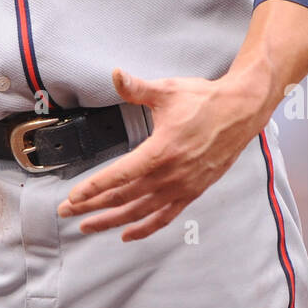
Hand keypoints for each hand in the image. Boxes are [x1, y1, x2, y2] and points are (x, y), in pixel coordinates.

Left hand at [57, 66, 271, 240]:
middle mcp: (171, 175)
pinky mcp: (193, 192)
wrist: (241, 112)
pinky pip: (165, 217)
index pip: (119, 176)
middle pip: (124, 197)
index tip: (72, 197)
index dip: (93, 188)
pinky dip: (145, 228)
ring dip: (112, 221)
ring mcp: (182, 187)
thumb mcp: (167, 90)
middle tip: (66, 212)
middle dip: (92, 206)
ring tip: (87, 226)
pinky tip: (127, 234)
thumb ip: (137, 87)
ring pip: (140, 212)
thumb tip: (115, 74)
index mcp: (161, 151)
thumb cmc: (204, 100)